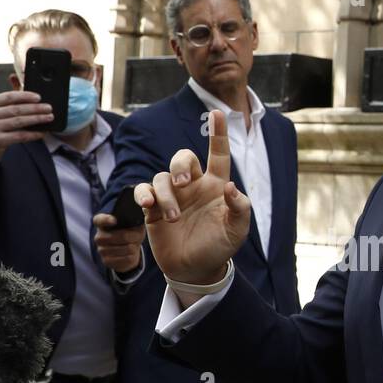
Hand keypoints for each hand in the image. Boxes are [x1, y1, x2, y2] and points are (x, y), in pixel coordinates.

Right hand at [0, 90, 54, 163]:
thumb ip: (7, 103)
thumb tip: (30, 97)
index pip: (8, 97)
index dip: (25, 96)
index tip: (38, 97)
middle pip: (16, 109)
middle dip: (35, 108)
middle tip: (48, 108)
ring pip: (19, 121)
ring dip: (36, 119)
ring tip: (48, 117)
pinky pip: (19, 136)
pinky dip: (32, 134)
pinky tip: (41, 132)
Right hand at [93, 213, 144, 273]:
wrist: (127, 252)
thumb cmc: (130, 233)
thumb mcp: (132, 223)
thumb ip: (133, 217)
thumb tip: (144, 207)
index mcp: (102, 224)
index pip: (100, 220)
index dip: (106, 220)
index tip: (115, 220)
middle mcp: (98, 237)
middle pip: (121, 236)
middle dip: (134, 236)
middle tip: (138, 236)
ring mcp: (101, 250)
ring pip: (127, 248)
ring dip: (135, 246)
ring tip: (134, 244)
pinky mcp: (107, 262)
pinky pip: (127, 259)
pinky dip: (133, 256)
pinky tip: (131, 253)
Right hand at [133, 109, 250, 286]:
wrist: (196, 270)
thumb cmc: (219, 247)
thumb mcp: (237, 230)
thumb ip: (239, 208)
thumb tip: (229, 186)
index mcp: (215, 185)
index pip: (218, 154)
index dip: (218, 133)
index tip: (216, 112)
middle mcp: (193, 186)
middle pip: (183, 158)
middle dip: (180, 165)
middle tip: (183, 183)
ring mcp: (172, 196)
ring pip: (162, 178)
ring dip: (167, 195)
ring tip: (173, 218)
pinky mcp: (153, 208)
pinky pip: (144, 190)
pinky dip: (143, 193)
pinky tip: (147, 204)